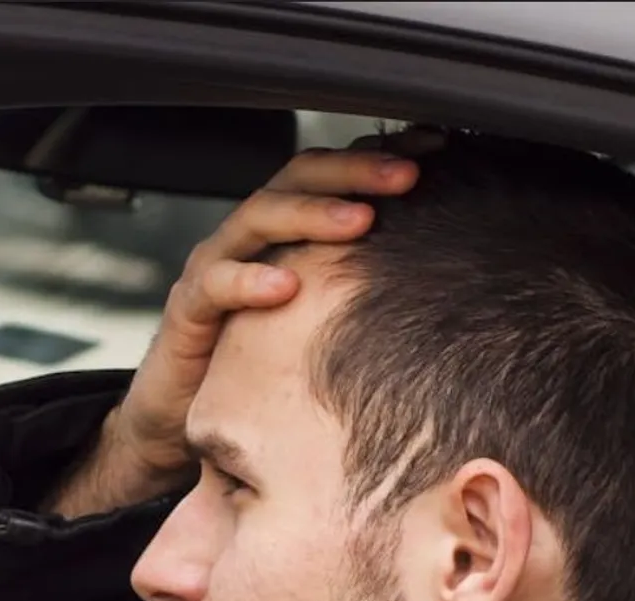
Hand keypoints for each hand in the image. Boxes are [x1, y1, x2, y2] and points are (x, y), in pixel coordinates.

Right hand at [112, 136, 439, 479]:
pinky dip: (248, 280)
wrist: (185, 416)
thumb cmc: (260, 365)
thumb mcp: (323, 318)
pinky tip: (284, 286)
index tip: (437, 150)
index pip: (335, 175)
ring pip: (258, 217)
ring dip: (310, 213)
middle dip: (355, 171)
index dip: (381, 157)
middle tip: (408, 175)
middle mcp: (251, 237)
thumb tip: (448, 274)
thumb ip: (363, 287)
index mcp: (286, 230)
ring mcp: (216, 267)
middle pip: (299, 179)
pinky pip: (215, 284)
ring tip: (359, 220)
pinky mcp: (188, 310)